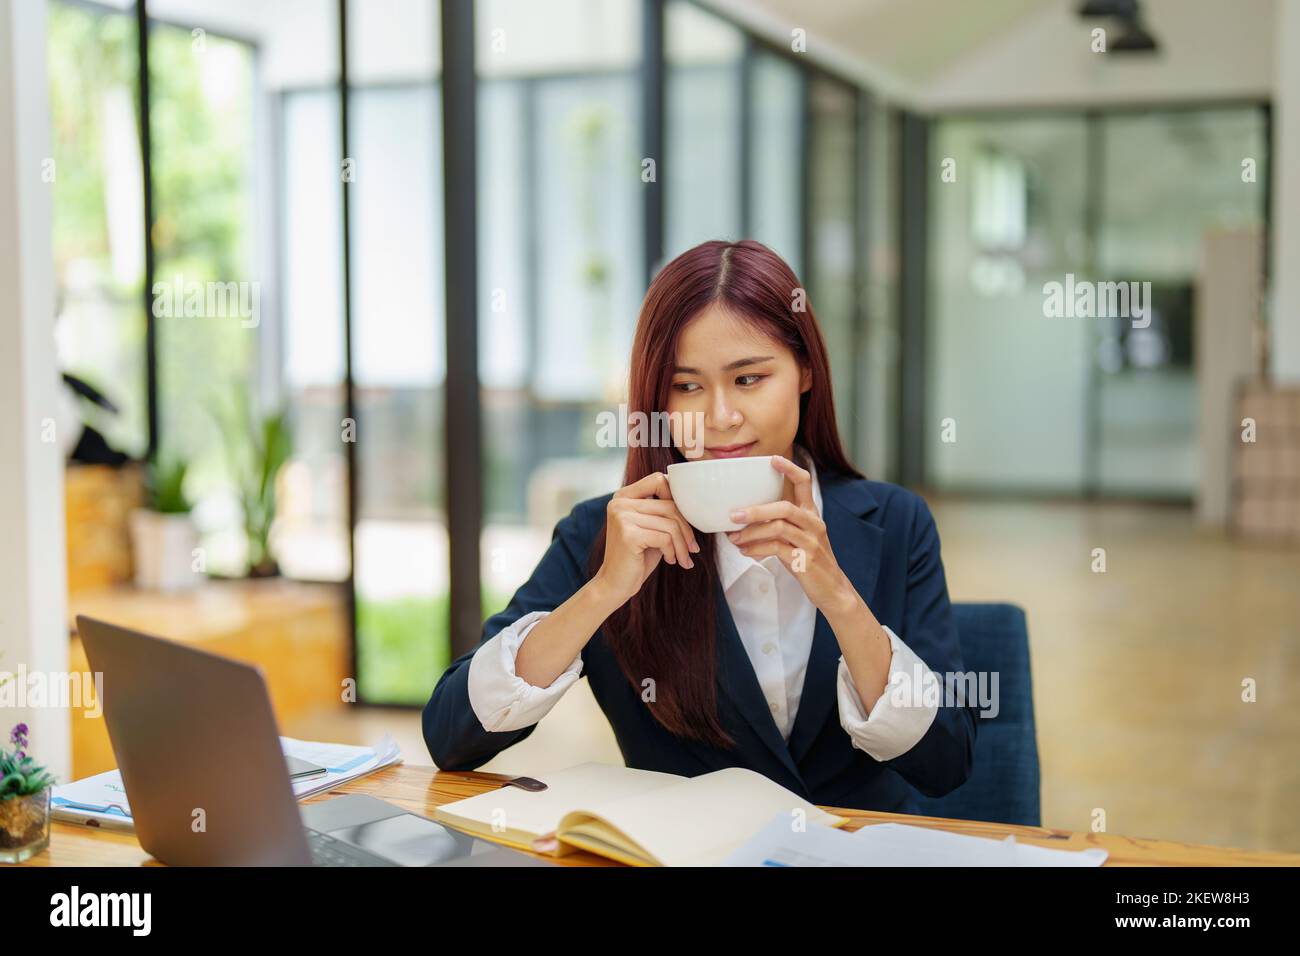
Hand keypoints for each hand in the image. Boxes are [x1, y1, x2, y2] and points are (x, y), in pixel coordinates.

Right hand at [595, 472, 700, 605]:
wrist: (615, 584)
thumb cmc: (637, 556)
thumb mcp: (651, 528)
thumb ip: (663, 510)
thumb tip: (693, 499)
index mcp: (623, 496)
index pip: (658, 480)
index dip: (678, 499)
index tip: (685, 522)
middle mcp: (619, 503)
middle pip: (670, 505)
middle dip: (687, 529)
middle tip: (692, 548)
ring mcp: (622, 517)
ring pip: (671, 523)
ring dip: (682, 545)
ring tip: (683, 558)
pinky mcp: (628, 534)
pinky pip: (665, 538)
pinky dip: (673, 551)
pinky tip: (670, 561)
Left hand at [726, 455, 858, 617]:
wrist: (832, 590)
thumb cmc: (808, 561)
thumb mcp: (797, 538)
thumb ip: (777, 526)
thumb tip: (741, 521)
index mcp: (812, 514)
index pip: (805, 483)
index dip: (790, 469)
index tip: (773, 459)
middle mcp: (814, 524)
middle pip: (785, 507)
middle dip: (756, 510)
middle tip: (733, 514)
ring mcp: (811, 542)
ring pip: (779, 528)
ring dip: (752, 532)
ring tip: (734, 538)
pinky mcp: (806, 560)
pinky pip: (777, 549)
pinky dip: (757, 550)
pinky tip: (745, 552)